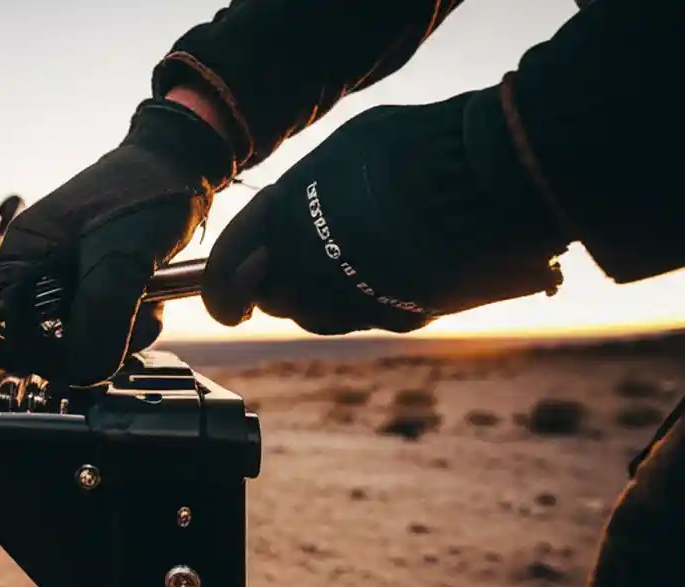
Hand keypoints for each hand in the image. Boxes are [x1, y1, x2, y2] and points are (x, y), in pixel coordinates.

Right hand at [0, 97, 235, 385]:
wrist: (185, 161)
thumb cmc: (147, 193)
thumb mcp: (121, 262)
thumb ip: (99, 320)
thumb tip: (85, 372)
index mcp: (21, 257)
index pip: (13, 333)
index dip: (50, 355)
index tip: (90, 359)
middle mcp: (34, 265)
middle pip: (48, 337)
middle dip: (94, 341)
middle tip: (131, 322)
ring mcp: (63, 270)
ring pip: (79, 331)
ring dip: (118, 331)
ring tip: (147, 303)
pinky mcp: (91, 274)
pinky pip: (100, 316)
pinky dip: (127, 318)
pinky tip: (150, 297)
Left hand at [202, 89, 568, 334]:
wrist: (482, 184)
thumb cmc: (411, 150)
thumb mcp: (343, 151)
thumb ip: (308, 189)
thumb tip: (296, 202)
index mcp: (280, 223)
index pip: (224, 269)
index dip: (223, 280)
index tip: (231, 286)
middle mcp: (305, 269)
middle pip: (273, 298)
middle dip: (280, 285)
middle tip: (301, 262)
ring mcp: (349, 300)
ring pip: (315, 316)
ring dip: (323, 295)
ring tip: (355, 254)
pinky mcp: (392, 317)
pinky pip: (363, 316)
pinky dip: (364, 298)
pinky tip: (387, 267)